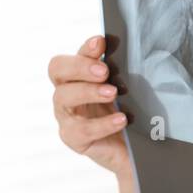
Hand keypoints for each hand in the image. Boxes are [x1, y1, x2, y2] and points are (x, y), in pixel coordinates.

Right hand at [50, 35, 129, 176]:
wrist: (134, 150)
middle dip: (80, 66)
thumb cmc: (127, 113)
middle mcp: (66, 93)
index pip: (71, 56)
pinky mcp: (74, 138)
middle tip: (104, 71)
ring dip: (88, 91)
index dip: (83, 49)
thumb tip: (125, 49)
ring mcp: (67, 117)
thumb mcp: (125, 89)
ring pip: (63, 97)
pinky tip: (121, 119)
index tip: (100, 42)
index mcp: (77, 77)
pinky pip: (81, 130)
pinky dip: (102, 123)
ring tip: (112, 93)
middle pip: (57, 71)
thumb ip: (120, 71)